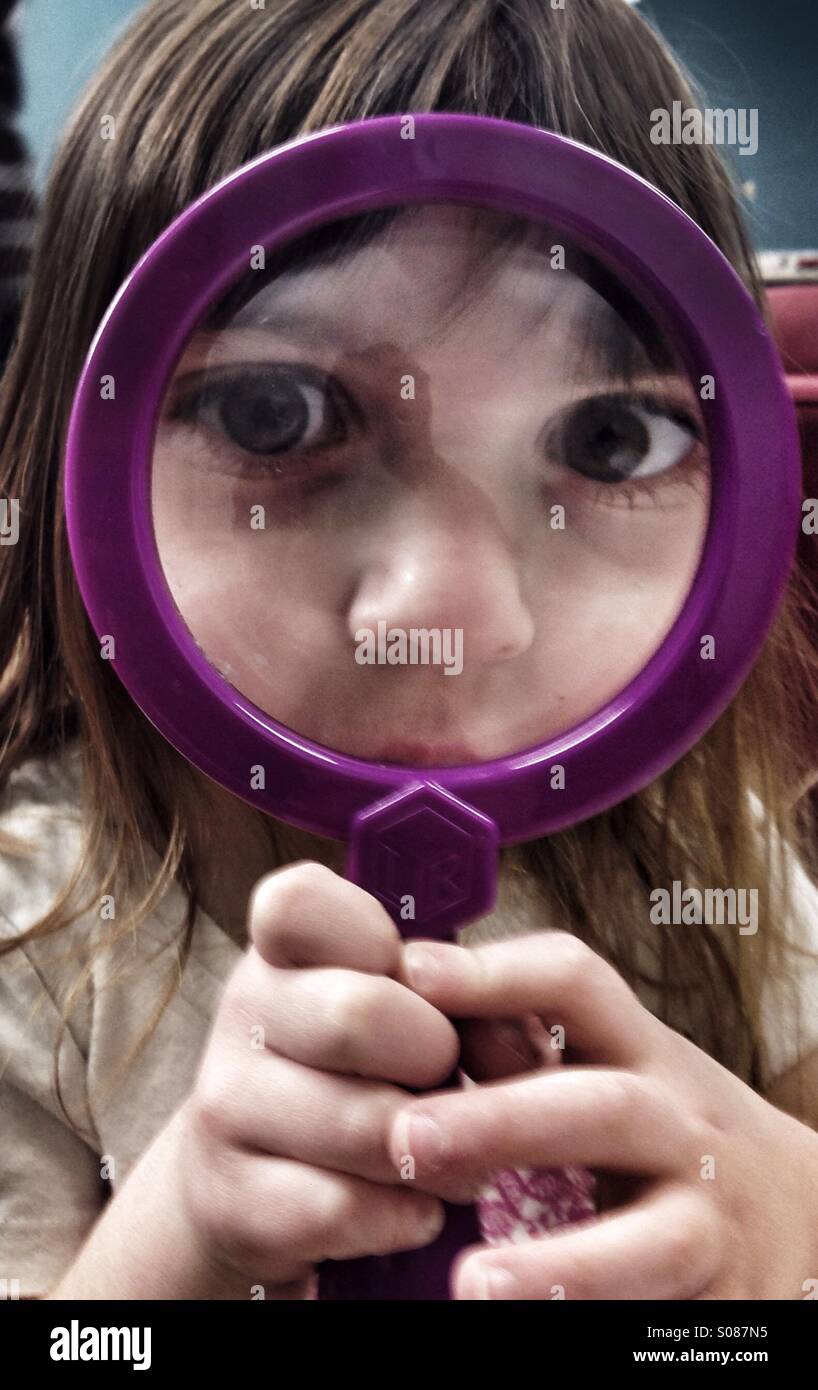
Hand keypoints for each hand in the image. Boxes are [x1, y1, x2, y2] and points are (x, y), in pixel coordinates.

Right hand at [175, 862, 469, 1297]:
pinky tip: (410, 1207)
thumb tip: (522, 1045)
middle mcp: (241, 1012)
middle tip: (447, 1078)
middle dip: (433, 1055)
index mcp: (284, 946)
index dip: (371, 938)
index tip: (408, 977)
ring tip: (451, 1154)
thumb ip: (468, 1000)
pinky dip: (402, 1217)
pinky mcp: (231, 1201)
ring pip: (362, 1126)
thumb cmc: (372, 1072)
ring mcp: (224, 1106)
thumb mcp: (413, 1010)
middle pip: (357, 1015)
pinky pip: (344, 1209)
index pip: (295, 901)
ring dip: (435, 1151)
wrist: (270, 1185)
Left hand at [387, 932, 817, 1299]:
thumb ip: (526, 1047)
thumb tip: (406, 1000)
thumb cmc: (667, 1129)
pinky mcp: (720, 1304)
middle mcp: (682, 1124)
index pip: (577, 983)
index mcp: (642, 1052)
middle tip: (407, 1137)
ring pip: (649, 1242)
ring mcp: (708, 1221)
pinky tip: (532, 1337)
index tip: (412, 974)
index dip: (498, 974)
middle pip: (604, 1109)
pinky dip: (601, 1325)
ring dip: (560, 1263)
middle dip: (504, 1120)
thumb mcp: (616, 1069)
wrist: (803, 1214)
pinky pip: (665, 1321)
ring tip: (471, 1283)